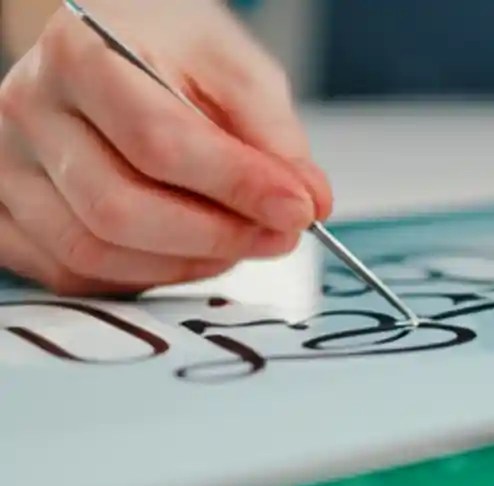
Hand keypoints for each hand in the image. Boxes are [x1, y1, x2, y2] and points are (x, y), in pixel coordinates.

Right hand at [0, 0, 331, 294]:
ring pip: (94, 251)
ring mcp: (7, 166)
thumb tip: (309, 204)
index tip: (298, 209)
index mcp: (80, 54)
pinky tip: (189, 252)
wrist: (113, 44)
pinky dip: (144, 277)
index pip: (159, 142)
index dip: (236, 186)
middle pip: (119, 209)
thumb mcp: (238, 72)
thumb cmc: (172, 53)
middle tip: (280, 236)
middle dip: (216, 237)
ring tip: (240, 240)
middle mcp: (29, 110)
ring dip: (186, 263)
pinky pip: (73, 274)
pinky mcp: (6, 215)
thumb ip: (275, 138)